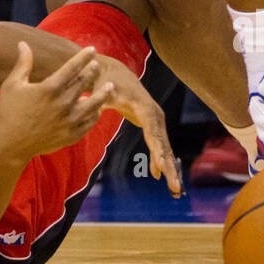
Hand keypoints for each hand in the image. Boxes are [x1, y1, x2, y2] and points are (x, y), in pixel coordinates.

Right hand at [0, 43, 114, 160]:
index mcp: (49, 88)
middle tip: (97, 65)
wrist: (11, 145)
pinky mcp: (71, 135)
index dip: (84, 57)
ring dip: (103, 93)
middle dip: (93, 71)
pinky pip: (89, 122)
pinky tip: (97, 109)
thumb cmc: (9, 112)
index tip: (91, 50)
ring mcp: (69, 121)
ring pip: (93, 104)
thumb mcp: (12, 84)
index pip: (72, 67)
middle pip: (84, 82)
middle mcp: (62, 103)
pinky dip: (95, 114)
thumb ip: (23, 63)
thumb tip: (23, 43)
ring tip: (109, 86)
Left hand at [93, 53, 181, 195]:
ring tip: (175, 190)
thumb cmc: (105, 82)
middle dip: (169, 166)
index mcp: (143, 107)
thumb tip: (89, 105)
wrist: (114, 73)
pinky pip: (159, 146)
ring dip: (170, 168)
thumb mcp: (102, 90)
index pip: (152, 131)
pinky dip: (162, 162)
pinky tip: (161, 178)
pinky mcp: (153, 126)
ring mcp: (156, 120)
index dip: (157, 150)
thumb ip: (98, 99)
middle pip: (163, 143)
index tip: (161, 168)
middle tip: (174, 187)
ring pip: (164, 147)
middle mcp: (154, 114)